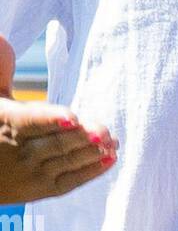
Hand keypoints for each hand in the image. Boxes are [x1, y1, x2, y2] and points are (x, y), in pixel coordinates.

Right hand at [0, 36, 117, 203]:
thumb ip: (2, 73)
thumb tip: (3, 39)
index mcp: (6, 123)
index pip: (31, 121)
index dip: (52, 119)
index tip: (72, 116)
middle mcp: (17, 152)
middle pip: (56, 143)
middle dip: (84, 137)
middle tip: (106, 129)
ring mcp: (30, 174)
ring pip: (67, 162)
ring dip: (94, 152)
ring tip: (113, 141)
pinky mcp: (40, 191)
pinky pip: (70, 182)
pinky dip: (92, 172)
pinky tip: (111, 159)